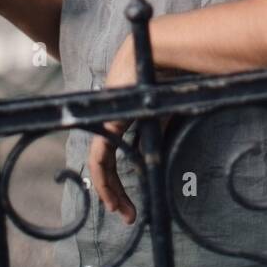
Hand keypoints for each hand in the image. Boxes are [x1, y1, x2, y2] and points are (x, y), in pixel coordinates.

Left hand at [87, 37, 181, 225]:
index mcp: (122, 117)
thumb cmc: (166, 76)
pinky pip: (100, 158)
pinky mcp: (107, 121)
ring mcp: (106, 120)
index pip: (114, 154)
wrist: (161, 51)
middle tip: (127, 215)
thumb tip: (151, 156)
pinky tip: (110, 197)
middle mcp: (110, 120)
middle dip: (114, 192)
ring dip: (108, 191)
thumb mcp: (162, 113)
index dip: (118, 179)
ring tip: (122, 212)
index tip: (129, 200)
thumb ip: (155, 133)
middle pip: (106, 163)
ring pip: (100, 165)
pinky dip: (103, 180)